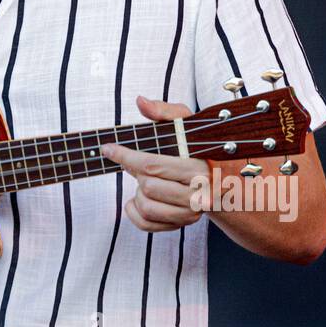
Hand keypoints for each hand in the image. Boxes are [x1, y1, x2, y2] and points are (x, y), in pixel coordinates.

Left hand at [100, 96, 211, 232]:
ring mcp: (190, 214)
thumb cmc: (195, 148)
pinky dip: (134, 211)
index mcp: (199, 169)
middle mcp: (198, 195)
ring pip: (146, 207)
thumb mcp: (185, 125)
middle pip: (148, 186)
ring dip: (138, 193)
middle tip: (136, 162)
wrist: (218, 179)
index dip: (126, 155)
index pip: (154, 165)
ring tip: (145, 181)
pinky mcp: (179, 225)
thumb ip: (164, 111)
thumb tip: (141, 102)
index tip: (107, 148)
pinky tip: (139, 198)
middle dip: (136, 172)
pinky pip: (145, 224)